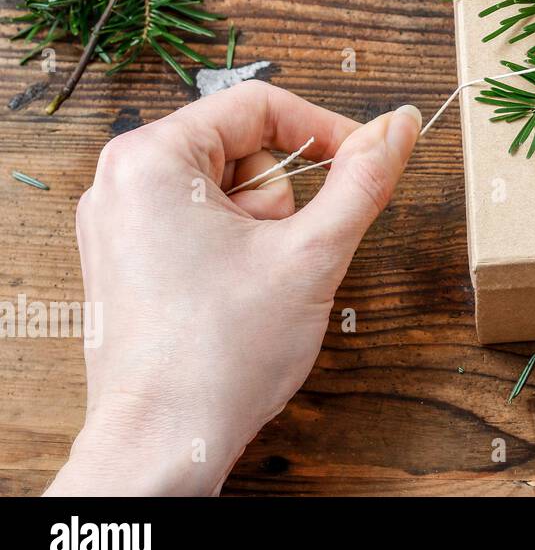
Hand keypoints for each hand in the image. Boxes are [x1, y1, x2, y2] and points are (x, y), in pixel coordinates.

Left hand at [45, 81, 420, 495]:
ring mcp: (119, 222)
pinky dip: (235, 250)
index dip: (327, 131)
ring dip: (262, 230)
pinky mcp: (126, 259)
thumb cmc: (221, 353)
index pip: (260, 105)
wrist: (164, 444)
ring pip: (226, 190)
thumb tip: (401, 124)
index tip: (366, 165)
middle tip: (284, 255)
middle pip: (242, 148)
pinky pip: (201, 224)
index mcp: (152, 158)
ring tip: (256, 285)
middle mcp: (122, 180)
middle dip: (283, 199)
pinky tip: (236, 296)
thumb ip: (365, 179)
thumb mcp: (314, 253)